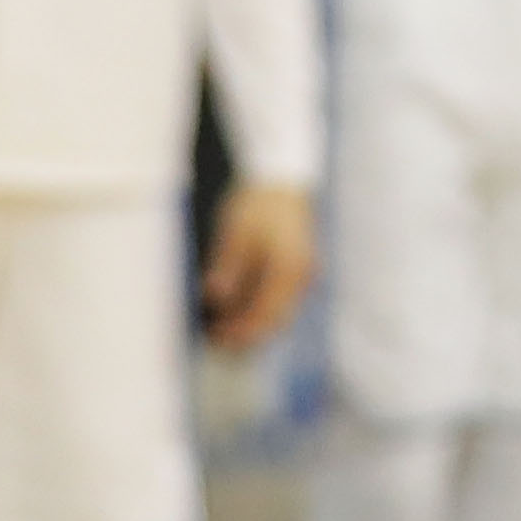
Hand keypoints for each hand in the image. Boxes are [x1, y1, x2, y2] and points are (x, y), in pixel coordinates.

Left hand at [202, 182, 317, 345]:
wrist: (282, 178)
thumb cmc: (257, 203)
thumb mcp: (237, 231)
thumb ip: (228, 266)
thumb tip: (216, 299)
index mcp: (288, 269)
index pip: (265, 314)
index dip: (240, 331)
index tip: (215, 338)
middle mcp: (302, 277)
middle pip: (276, 320)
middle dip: (248, 335)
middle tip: (217, 342)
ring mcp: (305, 275)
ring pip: (281, 313)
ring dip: (256, 325)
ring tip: (225, 329)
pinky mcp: (300, 271)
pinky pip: (283, 301)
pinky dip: (263, 311)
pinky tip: (242, 311)